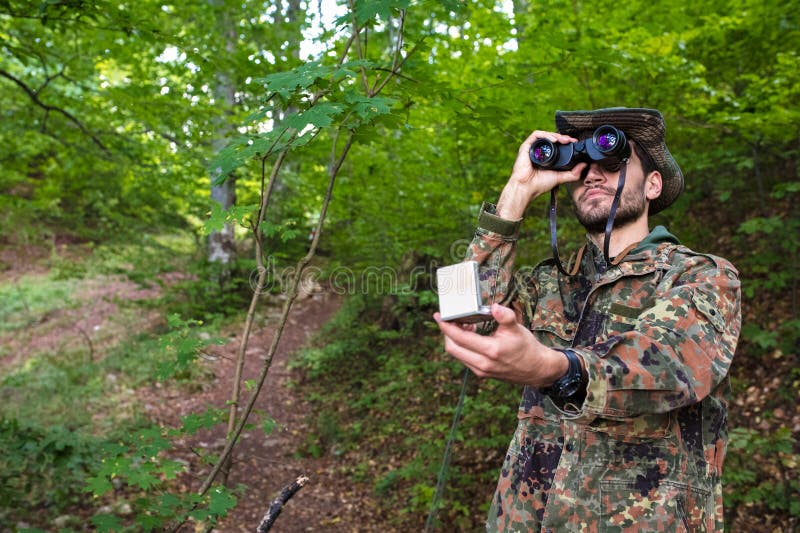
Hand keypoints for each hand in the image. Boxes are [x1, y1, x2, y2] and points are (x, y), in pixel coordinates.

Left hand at [434, 303, 566, 387]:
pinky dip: (463, 347)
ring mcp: (481, 370)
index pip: (459, 338)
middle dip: (447, 332)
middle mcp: (482, 363)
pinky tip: (472, 336)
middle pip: (452, 348)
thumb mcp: (517, 328)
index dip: (446, 326)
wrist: (537, 369)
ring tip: (465, 324)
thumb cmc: (527, 347)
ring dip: (455, 340)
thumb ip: (505, 316)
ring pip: (457, 354)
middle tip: (450, 319)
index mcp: (490, 351)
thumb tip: (494, 306)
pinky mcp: (482, 373)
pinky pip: (465, 359)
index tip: (438, 316)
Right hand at [496, 130, 587, 219]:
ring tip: (564, 140)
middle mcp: (539, 151)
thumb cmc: (539, 185)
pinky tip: (554, 140)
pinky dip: (546, 135)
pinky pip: (536, 135)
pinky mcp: (526, 147)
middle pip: (551, 138)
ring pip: (545, 135)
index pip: (556, 144)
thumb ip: (573, 173)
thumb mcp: (560, 177)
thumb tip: (585, 165)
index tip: (574, 143)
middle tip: (570, 140)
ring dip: (556, 135)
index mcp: (546, 157)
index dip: (565, 141)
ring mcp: (532, 148)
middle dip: (562, 137)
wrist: (526, 188)